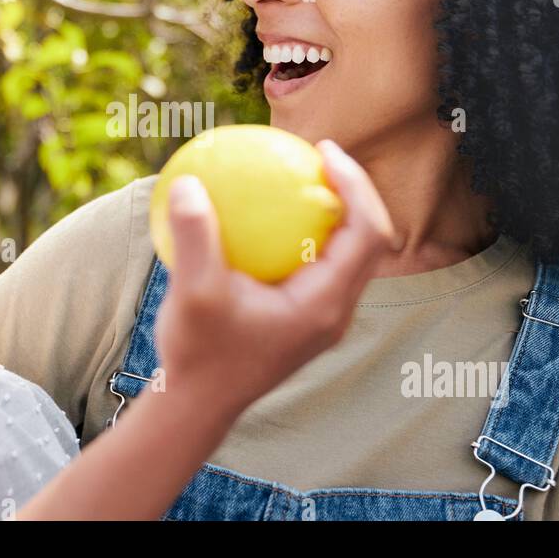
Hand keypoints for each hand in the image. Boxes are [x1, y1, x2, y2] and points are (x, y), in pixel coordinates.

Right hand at [153, 139, 403, 415]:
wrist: (196, 405)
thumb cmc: (198, 354)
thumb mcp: (190, 292)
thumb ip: (193, 236)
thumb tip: (188, 181)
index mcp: (324, 304)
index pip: (368, 235)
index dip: (358, 186)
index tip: (325, 152)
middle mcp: (333, 311)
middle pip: (370, 240)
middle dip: (354, 191)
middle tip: (319, 155)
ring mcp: (321, 317)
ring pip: (348, 253)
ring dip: (335, 213)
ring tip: (302, 176)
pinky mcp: (302, 318)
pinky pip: (318, 265)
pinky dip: (304, 234)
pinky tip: (266, 214)